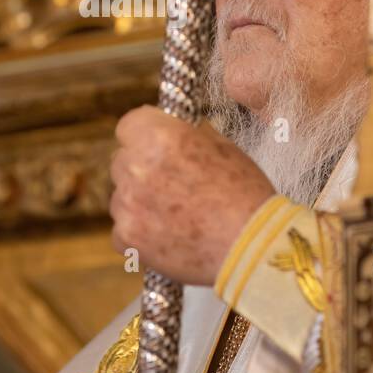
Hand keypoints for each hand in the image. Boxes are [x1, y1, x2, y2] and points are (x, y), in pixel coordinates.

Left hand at [109, 105, 276, 285]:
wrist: (251, 247)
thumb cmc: (245, 194)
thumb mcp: (223, 147)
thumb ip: (188, 135)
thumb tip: (174, 130)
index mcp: (159, 137)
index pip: (129, 125)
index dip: (144, 135)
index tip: (155, 145)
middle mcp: (137, 167)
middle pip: (123, 161)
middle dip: (141, 169)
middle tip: (171, 184)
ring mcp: (128, 204)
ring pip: (121, 196)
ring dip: (139, 201)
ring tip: (175, 215)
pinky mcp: (127, 237)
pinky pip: (122, 229)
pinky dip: (139, 233)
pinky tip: (168, 236)